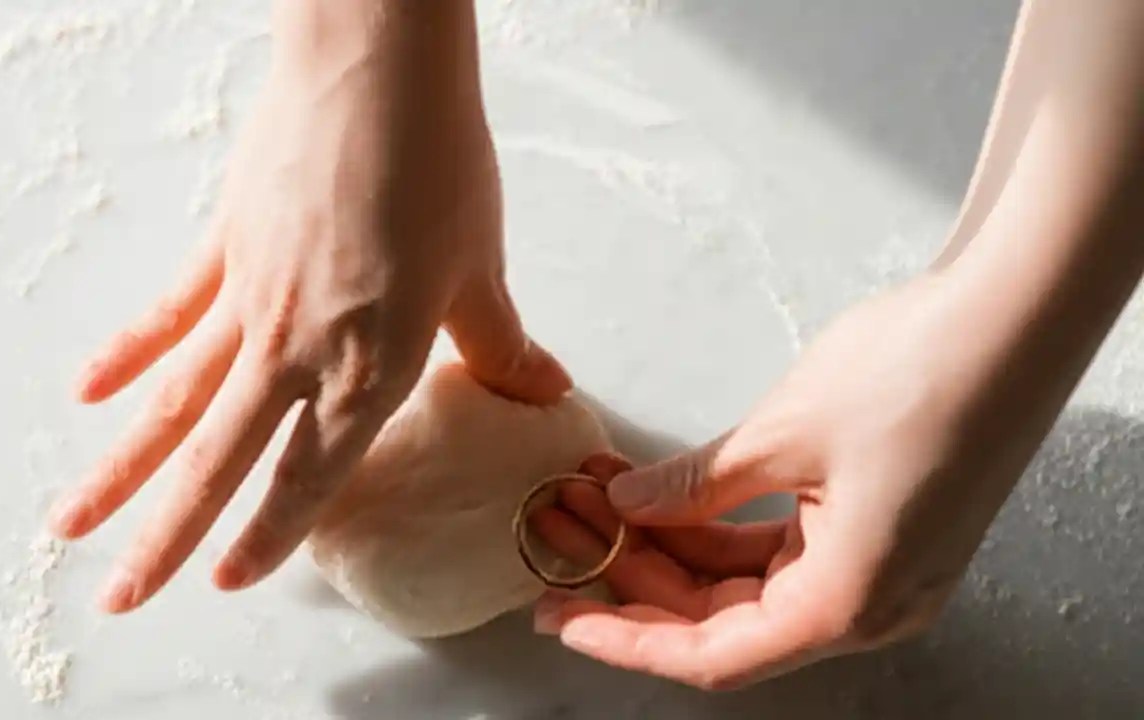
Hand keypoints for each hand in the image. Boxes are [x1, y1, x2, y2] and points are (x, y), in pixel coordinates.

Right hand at [50, 3, 569, 612]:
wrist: (374, 71)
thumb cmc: (438, 164)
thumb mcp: (480, 266)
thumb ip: (498, 343)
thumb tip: (540, 387)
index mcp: (367, 363)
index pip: (312, 471)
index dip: (273, 532)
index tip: (231, 580)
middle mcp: (296, 346)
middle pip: (220, 457)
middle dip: (167, 536)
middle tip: (121, 597)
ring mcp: (249, 298)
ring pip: (175, 399)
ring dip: (122, 467)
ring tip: (70, 521)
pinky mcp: (223, 247)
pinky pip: (168, 315)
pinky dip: (128, 353)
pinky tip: (89, 392)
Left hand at [532, 275, 1060, 689]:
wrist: (1013, 314)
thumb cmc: (918, 374)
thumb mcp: (780, 434)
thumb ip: (694, 486)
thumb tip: (626, 508)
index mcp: (848, 603)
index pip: (712, 654)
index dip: (627, 640)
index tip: (562, 617)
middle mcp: (867, 603)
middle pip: (725, 618)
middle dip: (637, 575)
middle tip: (564, 534)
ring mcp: (876, 565)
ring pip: (747, 579)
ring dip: (670, 541)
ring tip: (596, 496)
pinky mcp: (876, 525)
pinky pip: (779, 546)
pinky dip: (716, 520)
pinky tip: (658, 487)